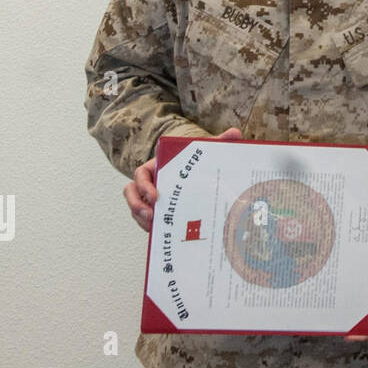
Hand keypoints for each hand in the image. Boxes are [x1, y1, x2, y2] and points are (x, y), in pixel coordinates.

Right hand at [124, 127, 241, 231]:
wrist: (201, 177)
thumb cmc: (199, 163)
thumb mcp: (207, 153)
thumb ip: (219, 142)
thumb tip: (235, 133)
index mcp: (157, 167)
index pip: (140, 175)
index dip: (142, 186)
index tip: (155, 196)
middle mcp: (151, 183)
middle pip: (132, 194)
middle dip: (136, 206)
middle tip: (151, 216)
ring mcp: (152, 199)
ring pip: (138, 210)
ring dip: (142, 220)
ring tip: (155, 228)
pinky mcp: (159, 212)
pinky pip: (148, 221)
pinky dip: (153, 228)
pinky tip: (164, 234)